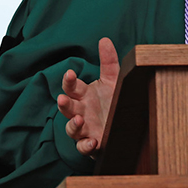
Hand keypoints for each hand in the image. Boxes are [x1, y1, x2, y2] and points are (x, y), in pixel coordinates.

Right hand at [57, 37, 119, 156]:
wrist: (125, 125)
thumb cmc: (113, 101)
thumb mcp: (114, 80)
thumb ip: (108, 62)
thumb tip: (104, 39)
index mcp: (84, 95)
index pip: (72, 86)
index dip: (69, 80)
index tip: (70, 73)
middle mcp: (81, 111)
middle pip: (67, 107)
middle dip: (64, 103)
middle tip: (63, 99)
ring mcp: (85, 129)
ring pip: (72, 128)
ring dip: (72, 124)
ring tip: (78, 119)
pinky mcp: (92, 145)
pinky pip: (84, 147)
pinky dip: (85, 145)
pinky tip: (92, 141)